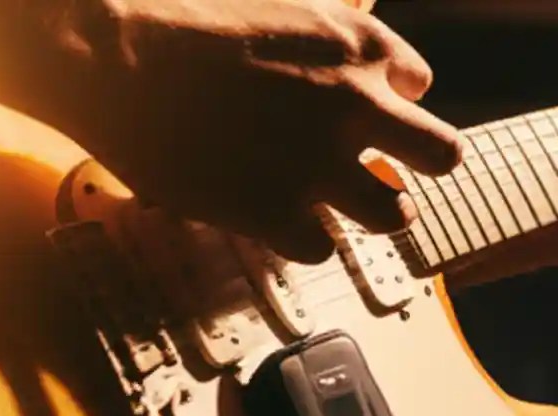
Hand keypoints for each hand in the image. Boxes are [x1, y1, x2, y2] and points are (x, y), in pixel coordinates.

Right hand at [55, 0, 461, 260]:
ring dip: (375, 209)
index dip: (389, 98)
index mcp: (361, 46)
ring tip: (346, 204)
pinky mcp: (274, 214)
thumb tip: (356, 52)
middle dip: (423, 163)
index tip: (359, 105)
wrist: (114, 58)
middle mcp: (357, 107)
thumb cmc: (185, 17)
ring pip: (394, 213)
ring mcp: (319, 167)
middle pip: (443, 155)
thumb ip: (327, 32)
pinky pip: (320, 249)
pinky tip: (274, 219)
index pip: (419, 85)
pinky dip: (301, 239)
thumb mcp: (281, 1)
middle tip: (390, 169)